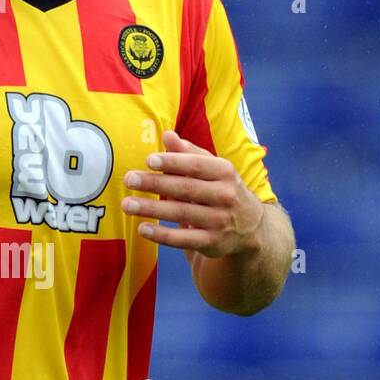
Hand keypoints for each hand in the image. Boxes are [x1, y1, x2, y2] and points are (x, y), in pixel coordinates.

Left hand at [121, 129, 264, 257]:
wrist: (252, 228)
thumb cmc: (223, 190)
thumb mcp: (213, 169)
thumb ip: (189, 154)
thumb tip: (167, 135)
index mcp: (224, 172)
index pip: (196, 165)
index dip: (173, 162)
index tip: (149, 160)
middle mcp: (225, 196)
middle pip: (185, 189)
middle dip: (155, 184)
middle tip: (128, 179)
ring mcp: (219, 221)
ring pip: (181, 213)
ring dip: (152, 209)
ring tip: (127, 204)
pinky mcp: (212, 243)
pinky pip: (183, 240)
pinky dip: (162, 235)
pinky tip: (142, 229)